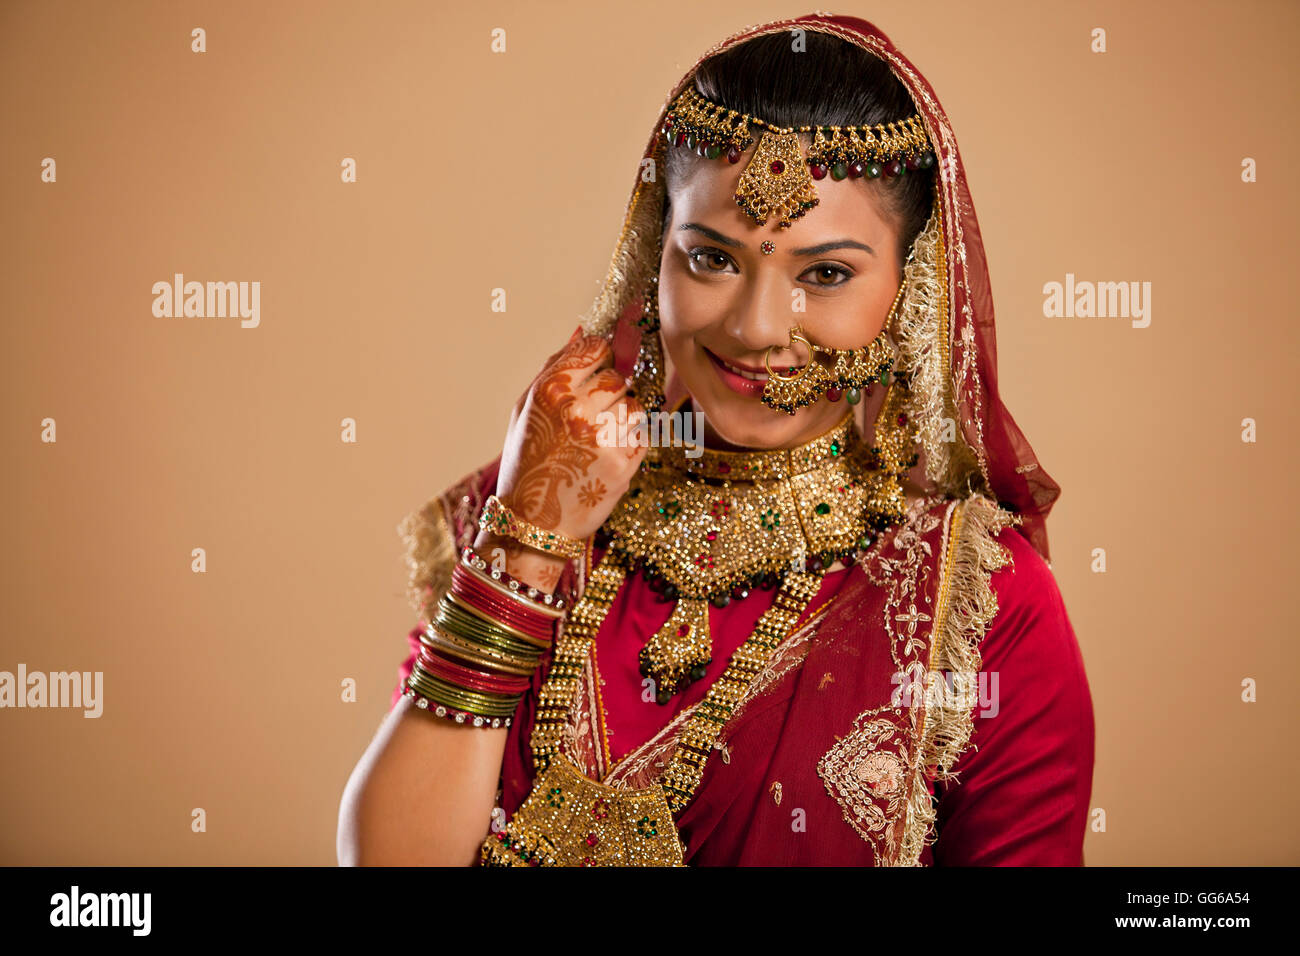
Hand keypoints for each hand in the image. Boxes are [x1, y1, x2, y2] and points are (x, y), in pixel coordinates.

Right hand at [480, 328, 646, 584]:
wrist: (534, 522)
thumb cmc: (528, 462)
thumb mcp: (526, 409)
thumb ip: (555, 367)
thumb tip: (584, 331)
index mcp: (550, 391)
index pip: (594, 349)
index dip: (597, 360)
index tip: (593, 374)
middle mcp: (577, 410)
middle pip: (617, 376)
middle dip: (608, 392)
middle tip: (590, 417)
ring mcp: (603, 436)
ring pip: (634, 404)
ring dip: (621, 417)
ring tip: (597, 439)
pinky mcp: (625, 462)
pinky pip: (642, 432)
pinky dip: (630, 441)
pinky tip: (606, 456)